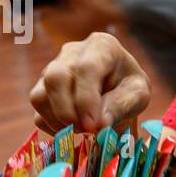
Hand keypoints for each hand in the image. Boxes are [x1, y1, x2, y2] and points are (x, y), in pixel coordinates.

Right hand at [29, 32, 149, 134]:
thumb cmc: (129, 89)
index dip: (86, 99)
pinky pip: (38, 114)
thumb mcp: (138, 95)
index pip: (85, 68)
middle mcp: (71, 53)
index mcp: (100, 46)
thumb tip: (99, 124)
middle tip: (86, 130)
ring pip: (39, 96)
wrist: (117, 93)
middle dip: (66, 111)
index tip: (94, 125)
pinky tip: (74, 129)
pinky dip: (54, 128)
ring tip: (82, 130)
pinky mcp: (42, 91)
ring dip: (59, 122)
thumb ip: (121, 106)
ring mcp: (52, 70)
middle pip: (55, 77)